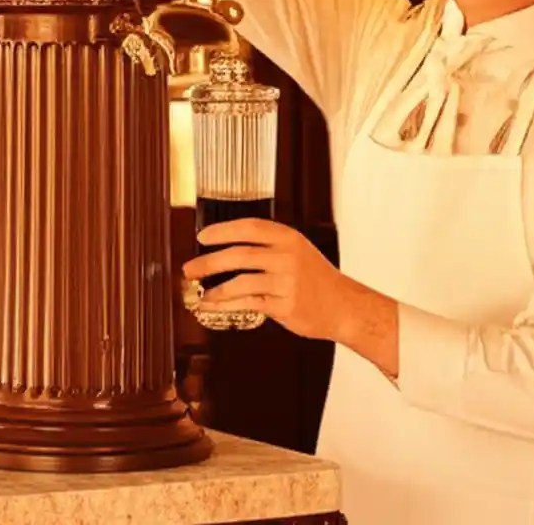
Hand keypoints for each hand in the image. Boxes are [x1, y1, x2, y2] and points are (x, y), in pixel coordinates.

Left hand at [181, 219, 359, 341]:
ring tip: (201, 292)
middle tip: (190, 268)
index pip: (250, 228)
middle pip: (240, 255)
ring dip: (216, 288)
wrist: (343, 305)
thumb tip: (226, 249)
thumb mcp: (297, 252)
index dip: (223, 230)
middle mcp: (288, 257)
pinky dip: (227, 304)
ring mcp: (287, 282)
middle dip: (209, 262)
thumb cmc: (317, 280)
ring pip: (241, 282)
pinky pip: (249, 303)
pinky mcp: (285, 305)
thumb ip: (267, 248)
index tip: (202, 236)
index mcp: (289, 239)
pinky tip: (215, 304)